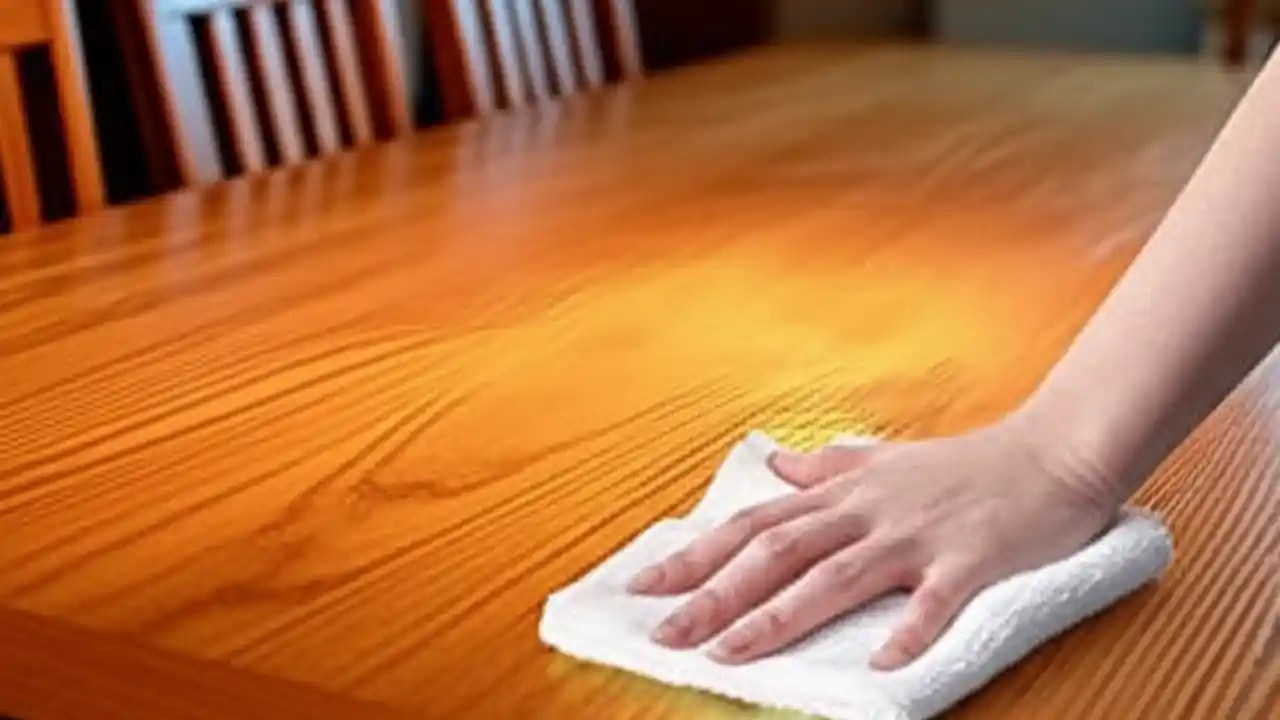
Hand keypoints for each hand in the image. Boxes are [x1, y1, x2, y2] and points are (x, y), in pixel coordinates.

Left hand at [627, 420, 1120, 668]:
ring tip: (730, 653)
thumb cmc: (963, 466)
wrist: (1051, 453)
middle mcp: (867, 510)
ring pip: (835, 575)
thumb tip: (774, 465)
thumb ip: (826, 467)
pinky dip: (908, 632)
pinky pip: (936, 600)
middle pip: (777, 551)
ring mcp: (916, 534)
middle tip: (664, 634)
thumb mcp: (882, 460)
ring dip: (779, 615)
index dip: (697, 555)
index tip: (644, 586)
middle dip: (716, 594)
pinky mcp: (970, 559)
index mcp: (843, 492)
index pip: (754, 524)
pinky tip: (879, 667)